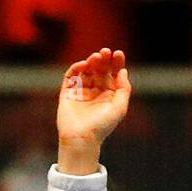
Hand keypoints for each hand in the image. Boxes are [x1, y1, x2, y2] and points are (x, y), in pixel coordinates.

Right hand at [56, 48, 131, 174]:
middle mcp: (96, 91)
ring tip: (97, 57)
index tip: (118, 54)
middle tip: (106, 52)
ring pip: (87, 70)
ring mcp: (82, 90)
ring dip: (92, 62)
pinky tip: (84, 64)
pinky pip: (72, 76)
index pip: (113, 74)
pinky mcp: (68, 91)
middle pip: (100, 70)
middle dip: (104, 60)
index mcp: (110, 95)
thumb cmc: (102, 126)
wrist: (82, 138)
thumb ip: (123, 90)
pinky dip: (77, 68)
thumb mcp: (119, 108)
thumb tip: (123, 71)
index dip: (116, 63)